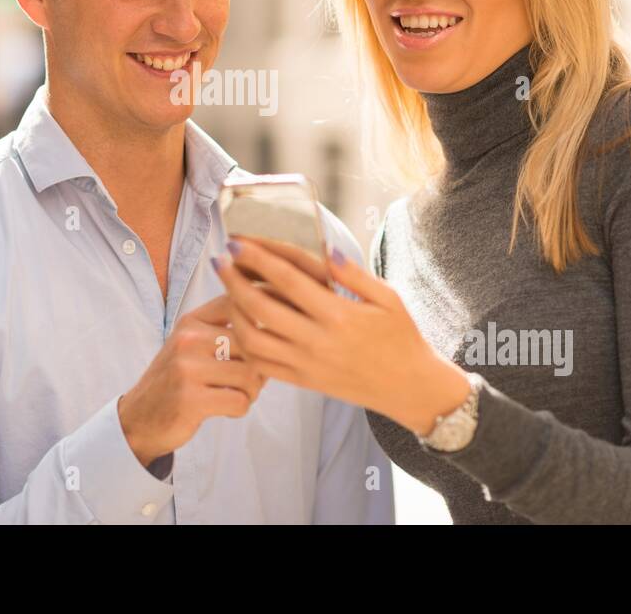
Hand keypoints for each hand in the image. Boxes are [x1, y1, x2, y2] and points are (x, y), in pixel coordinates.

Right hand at [117, 294, 267, 466]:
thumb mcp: (192, 344)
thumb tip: (276, 324)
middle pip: (252, 344)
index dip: (259, 320)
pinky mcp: (190, 399)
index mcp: (191, 321)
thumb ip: (225, 329)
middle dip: (258, 367)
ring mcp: (187, 368)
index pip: (238, 303)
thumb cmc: (177, 380)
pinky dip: (239, 409)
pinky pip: (240, 401)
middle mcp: (188, 339)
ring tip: (236, 395)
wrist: (139, 419)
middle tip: (247, 382)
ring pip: (250, 375)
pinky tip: (224, 410)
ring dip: (251, 392)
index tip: (263, 339)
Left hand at [215, 237, 469, 434]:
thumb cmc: (401, 337)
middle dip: (234, 280)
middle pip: (261, 307)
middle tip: (220, 261)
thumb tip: (325, 249)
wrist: (410, 388)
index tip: (238, 242)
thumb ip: (353, 274)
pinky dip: (244, 345)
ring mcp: (307, 364)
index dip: (260, 258)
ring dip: (233, 312)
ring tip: (227, 292)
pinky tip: (239, 325)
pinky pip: (262, 365)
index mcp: (339, 315)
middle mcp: (317, 340)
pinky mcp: (303, 382)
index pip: (288, 280)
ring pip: (253, 339)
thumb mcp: (387, 298)